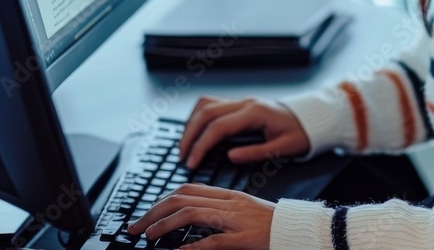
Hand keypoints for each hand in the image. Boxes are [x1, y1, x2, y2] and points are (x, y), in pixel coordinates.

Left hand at [126, 183, 272, 248]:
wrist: (298, 228)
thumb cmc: (270, 223)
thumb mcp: (242, 210)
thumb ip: (218, 209)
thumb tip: (189, 215)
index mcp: (228, 195)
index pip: (187, 189)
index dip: (162, 199)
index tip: (146, 213)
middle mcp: (229, 203)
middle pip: (183, 198)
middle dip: (153, 211)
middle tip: (135, 226)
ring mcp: (235, 220)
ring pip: (193, 214)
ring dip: (164, 225)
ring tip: (148, 236)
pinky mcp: (243, 239)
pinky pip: (214, 240)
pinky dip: (193, 246)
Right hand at [179, 95, 310, 168]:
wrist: (311, 119)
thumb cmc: (300, 134)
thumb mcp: (284, 148)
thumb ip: (257, 152)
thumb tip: (230, 157)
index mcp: (255, 112)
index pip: (219, 126)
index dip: (202, 145)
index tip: (192, 163)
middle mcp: (245, 102)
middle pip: (206, 112)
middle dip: (189, 135)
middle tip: (182, 157)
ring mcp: (242, 101)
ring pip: (205, 104)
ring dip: (191, 123)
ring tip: (185, 146)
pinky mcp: (240, 104)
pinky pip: (212, 104)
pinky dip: (198, 117)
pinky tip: (196, 132)